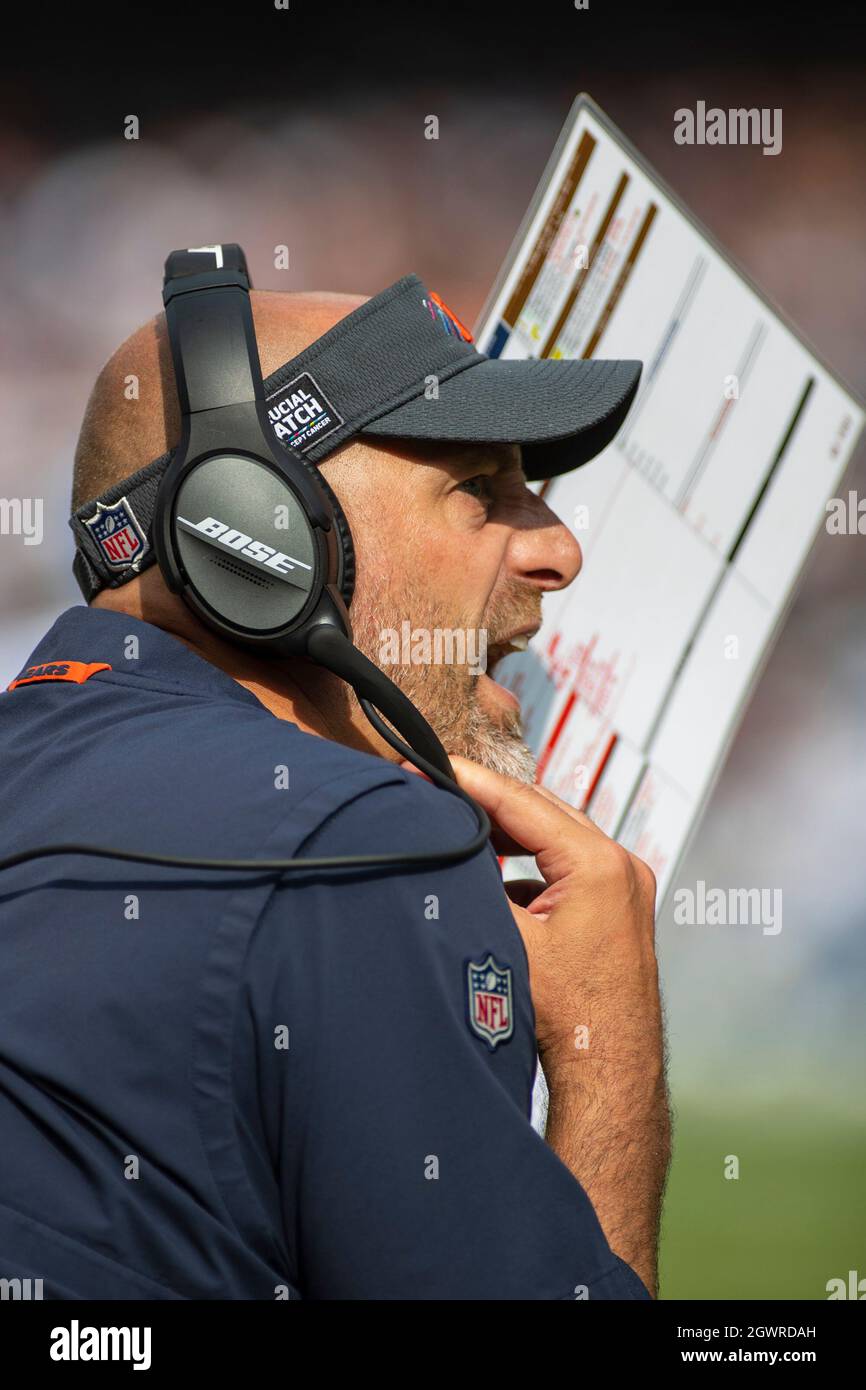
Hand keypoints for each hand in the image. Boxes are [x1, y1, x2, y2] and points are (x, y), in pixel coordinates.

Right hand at [439, 757, 660, 1078]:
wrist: (607, 1067)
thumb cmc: (567, 1016)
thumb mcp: (507, 938)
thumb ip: (476, 882)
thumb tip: (440, 842)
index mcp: (598, 864)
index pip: (520, 802)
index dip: (469, 781)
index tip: (431, 764)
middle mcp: (620, 865)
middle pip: (540, 810)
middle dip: (487, 799)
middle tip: (435, 786)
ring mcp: (623, 884)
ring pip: (553, 834)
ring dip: (508, 830)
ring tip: (457, 822)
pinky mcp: (617, 905)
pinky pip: (566, 864)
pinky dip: (529, 861)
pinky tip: (492, 872)